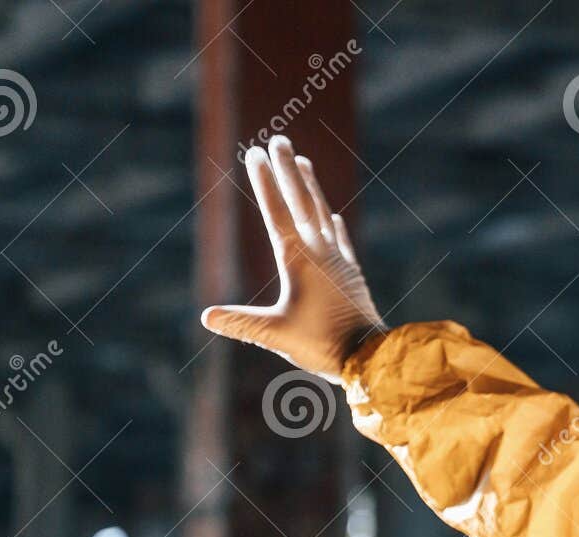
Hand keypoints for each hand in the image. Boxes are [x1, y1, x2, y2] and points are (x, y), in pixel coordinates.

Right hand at [201, 136, 383, 381]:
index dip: (264, 182)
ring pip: (323, 215)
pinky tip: (335, 215)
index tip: (254, 153)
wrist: (370, 357)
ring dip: (312, 188)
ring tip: (304, 162)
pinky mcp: (352, 275)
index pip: (277, 213)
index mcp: (299, 260)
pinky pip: (341, 240)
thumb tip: (207, 317)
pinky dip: (334, 224)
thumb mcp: (275, 335)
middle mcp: (321, 253)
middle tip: (279, 138)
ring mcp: (339, 262)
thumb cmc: (323, 345)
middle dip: (287, 170)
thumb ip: (242, 324)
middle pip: (302, 203)